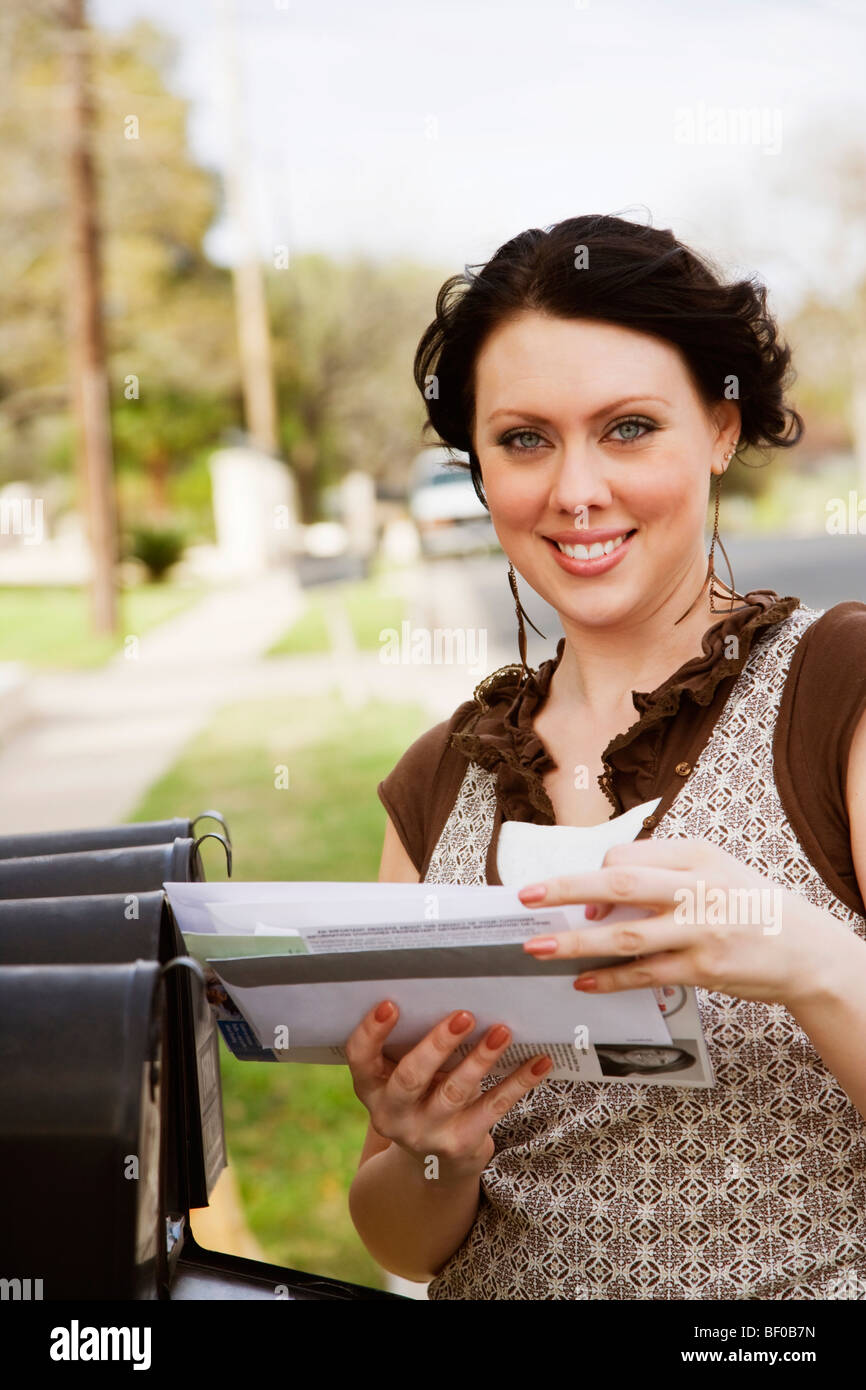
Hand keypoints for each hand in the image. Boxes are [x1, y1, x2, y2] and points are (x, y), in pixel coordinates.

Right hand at [345, 1003, 552, 1181]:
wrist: (433, 1165)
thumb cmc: (420, 1095)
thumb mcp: (402, 1075)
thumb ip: (409, 1044)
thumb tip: (446, 987)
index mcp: (371, 1087)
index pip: (360, 1058)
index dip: (371, 1032)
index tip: (391, 1003)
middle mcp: (392, 1114)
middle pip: (410, 1078)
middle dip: (438, 1044)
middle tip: (464, 1015)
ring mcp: (426, 1133)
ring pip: (455, 1092)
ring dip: (481, 1059)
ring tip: (502, 1031)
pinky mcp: (461, 1143)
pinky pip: (493, 1107)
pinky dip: (518, 1081)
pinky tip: (539, 1061)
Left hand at [517, 836, 846, 1009]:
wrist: (804, 948)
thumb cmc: (747, 905)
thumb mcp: (711, 869)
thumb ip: (660, 872)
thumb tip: (599, 896)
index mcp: (695, 855)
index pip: (627, 856)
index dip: (593, 876)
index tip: (576, 897)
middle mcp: (695, 888)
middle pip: (618, 883)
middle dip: (564, 889)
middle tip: (524, 898)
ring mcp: (699, 930)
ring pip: (624, 935)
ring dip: (575, 943)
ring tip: (537, 950)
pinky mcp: (704, 968)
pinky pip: (645, 974)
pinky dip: (610, 978)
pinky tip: (583, 981)